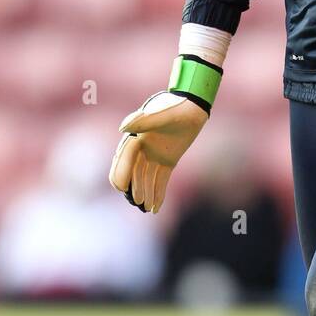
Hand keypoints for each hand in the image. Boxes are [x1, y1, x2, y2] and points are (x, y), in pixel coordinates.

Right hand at [108, 91, 207, 212]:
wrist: (193, 107)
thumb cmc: (177, 108)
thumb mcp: (163, 114)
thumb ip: (144, 120)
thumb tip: (123, 128)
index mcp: (135, 136)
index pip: (124, 159)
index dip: (122, 174)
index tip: (122, 189)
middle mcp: (141, 148)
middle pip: (133, 172)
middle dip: (134, 187)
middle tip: (137, 201)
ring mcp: (154, 156)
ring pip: (146, 179)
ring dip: (146, 193)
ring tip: (147, 208)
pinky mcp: (167, 161)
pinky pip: (161, 180)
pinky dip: (158, 193)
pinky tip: (155, 208)